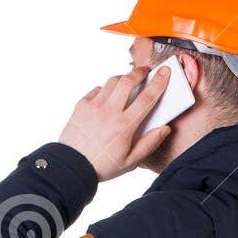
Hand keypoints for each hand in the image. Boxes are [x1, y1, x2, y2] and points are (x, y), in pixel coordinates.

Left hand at [58, 66, 170, 180]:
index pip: (147, 98)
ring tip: (128, 82)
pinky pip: (97, 89)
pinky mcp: (82, 105)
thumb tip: (164, 129)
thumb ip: (149, 144)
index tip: (164, 72)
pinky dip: (106, 89)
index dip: (158, 83)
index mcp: (125, 126)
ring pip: (113, 81)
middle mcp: (109, 112)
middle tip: (146, 71)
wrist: (72, 166)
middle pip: (128, 80)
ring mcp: (94, 106)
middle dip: (140, 72)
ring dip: (123, 78)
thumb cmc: (101, 166)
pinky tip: (109, 97)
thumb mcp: (130, 162)